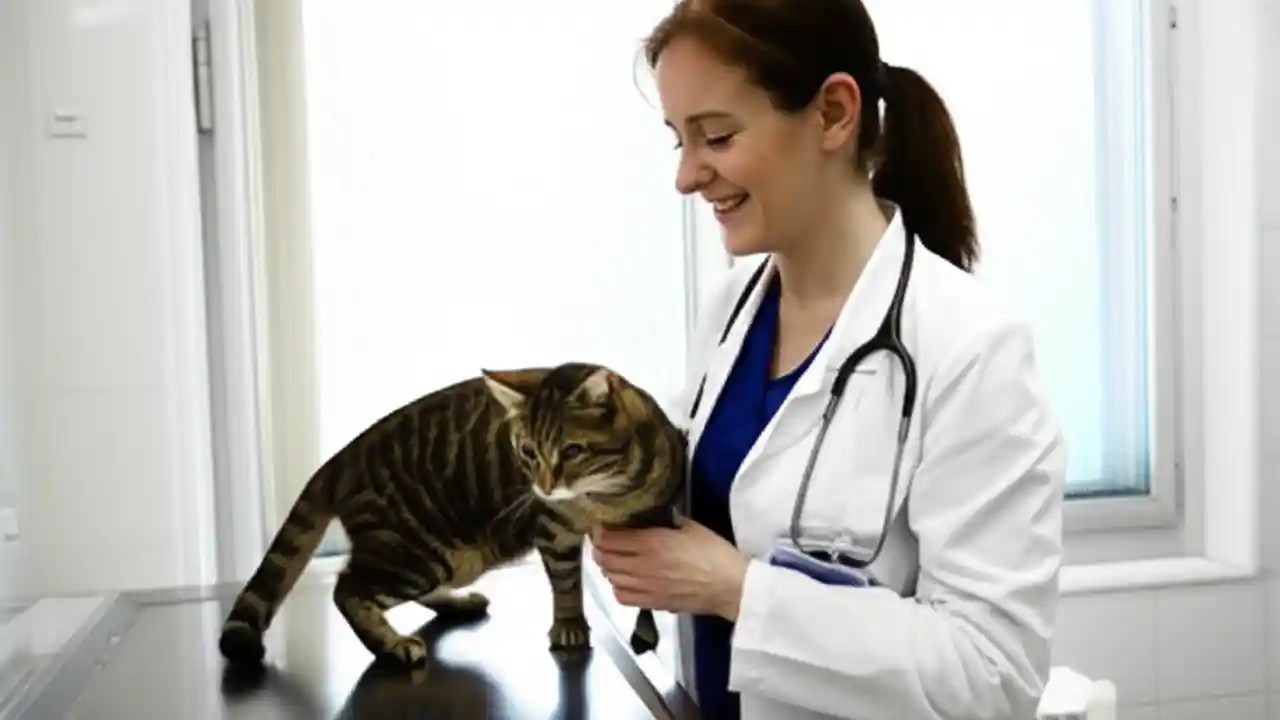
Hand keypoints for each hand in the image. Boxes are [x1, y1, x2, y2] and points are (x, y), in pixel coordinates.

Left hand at [591, 516, 749, 620]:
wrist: (731, 587)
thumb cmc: (715, 554)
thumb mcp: (692, 527)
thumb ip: (669, 521)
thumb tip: (657, 518)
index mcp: (652, 542)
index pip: (610, 539)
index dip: (600, 532)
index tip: (601, 526)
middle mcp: (643, 565)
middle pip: (605, 559)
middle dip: (599, 549)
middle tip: (603, 542)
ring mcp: (646, 587)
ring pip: (610, 578)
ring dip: (607, 568)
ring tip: (612, 560)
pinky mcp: (653, 603)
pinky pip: (622, 597)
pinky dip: (617, 587)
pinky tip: (624, 581)